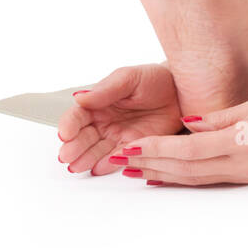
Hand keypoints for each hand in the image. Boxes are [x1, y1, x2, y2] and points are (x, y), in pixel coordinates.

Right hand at [57, 63, 183, 174]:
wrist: (183, 91)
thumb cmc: (155, 79)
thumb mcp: (130, 78)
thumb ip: (106, 89)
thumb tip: (79, 97)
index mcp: (98, 102)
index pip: (78, 116)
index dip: (69, 125)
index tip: (65, 134)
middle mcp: (104, 121)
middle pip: (83, 136)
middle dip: (73, 147)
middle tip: (67, 156)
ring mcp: (117, 135)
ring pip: (96, 150)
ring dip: (85, 159)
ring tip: (77, 167)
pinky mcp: (134, 146)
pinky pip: (118, 157)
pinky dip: (108, 164)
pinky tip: (98, 168)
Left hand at [115, 94, 247, 185]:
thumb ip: (222, 117)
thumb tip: (188, 124)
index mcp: (241, 142)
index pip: (188, 150)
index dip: (157, 150)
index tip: (132, 147)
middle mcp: (240, 165)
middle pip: (185, 170)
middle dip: (151, 165)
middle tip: (121, 162)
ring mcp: (245, 174)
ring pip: (195, 179)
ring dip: (164, 176)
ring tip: (137, 173)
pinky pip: (210, 180)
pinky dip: (185, 178)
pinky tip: (171, 176)